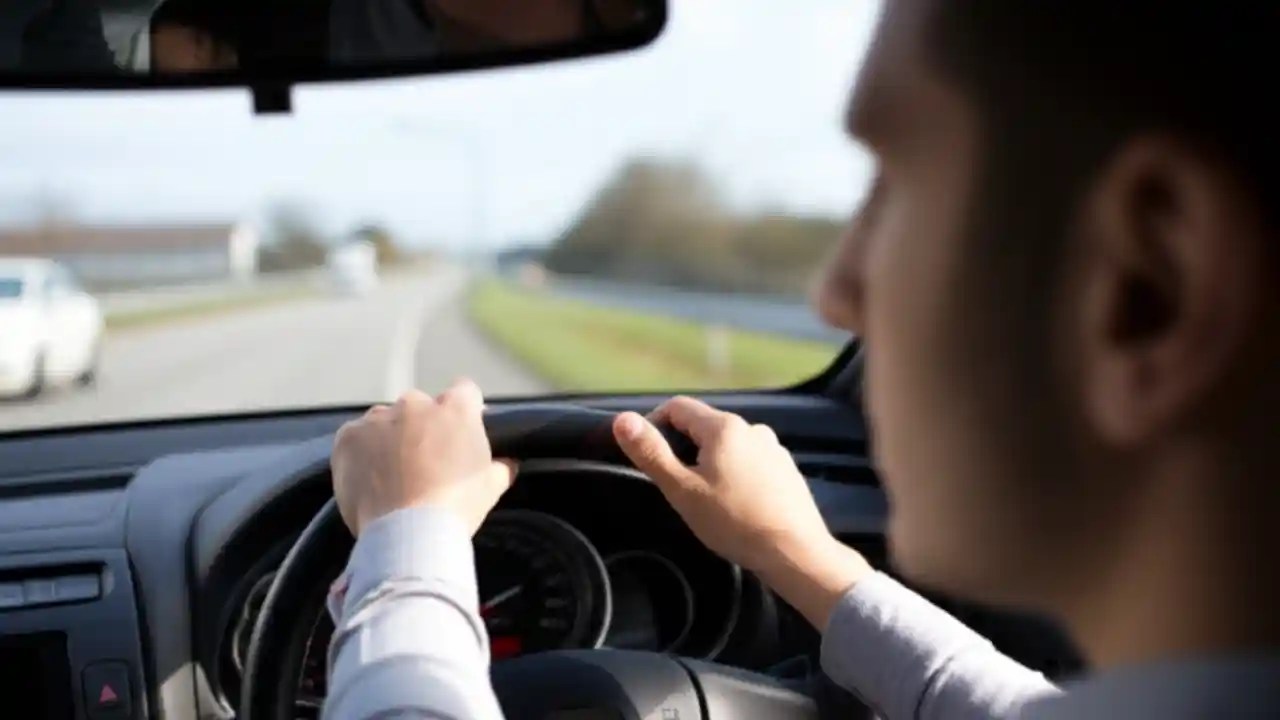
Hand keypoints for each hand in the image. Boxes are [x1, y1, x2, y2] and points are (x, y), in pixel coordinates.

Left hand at [331, 379, 516, 535]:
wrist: (408, 534)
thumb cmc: (457, 507)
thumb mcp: (492, 486)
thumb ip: (499, 466)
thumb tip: (506, 463)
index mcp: (456, 410)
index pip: (464, 392)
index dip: (463, 412)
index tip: (459, 434)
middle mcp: (415, 404)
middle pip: (419, 406)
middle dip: (421, 427)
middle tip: (423, 462)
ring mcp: (377, 419)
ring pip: (384, 421)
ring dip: (388, 438)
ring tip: (390, 475)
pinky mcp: (347, 437)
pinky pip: (354, 439)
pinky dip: (359, 454)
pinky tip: (367, 479)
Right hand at [612, 396, 872, 629]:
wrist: (794, 552)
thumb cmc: (734, 522)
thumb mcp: (683, 491)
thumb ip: (651, 453)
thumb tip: (622, 419)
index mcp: (724, 427)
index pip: (677, 406)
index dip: (654, 423)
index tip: (647, 455)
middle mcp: (752, 428)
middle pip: (704, 425)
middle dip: (683, 447)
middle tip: (674, 484)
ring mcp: (774, 448)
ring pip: (729, 445)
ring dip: (710, 462)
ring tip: (705, 498)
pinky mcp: (787, 469)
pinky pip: (750, 461)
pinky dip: (736, 473)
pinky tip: (736, 504)